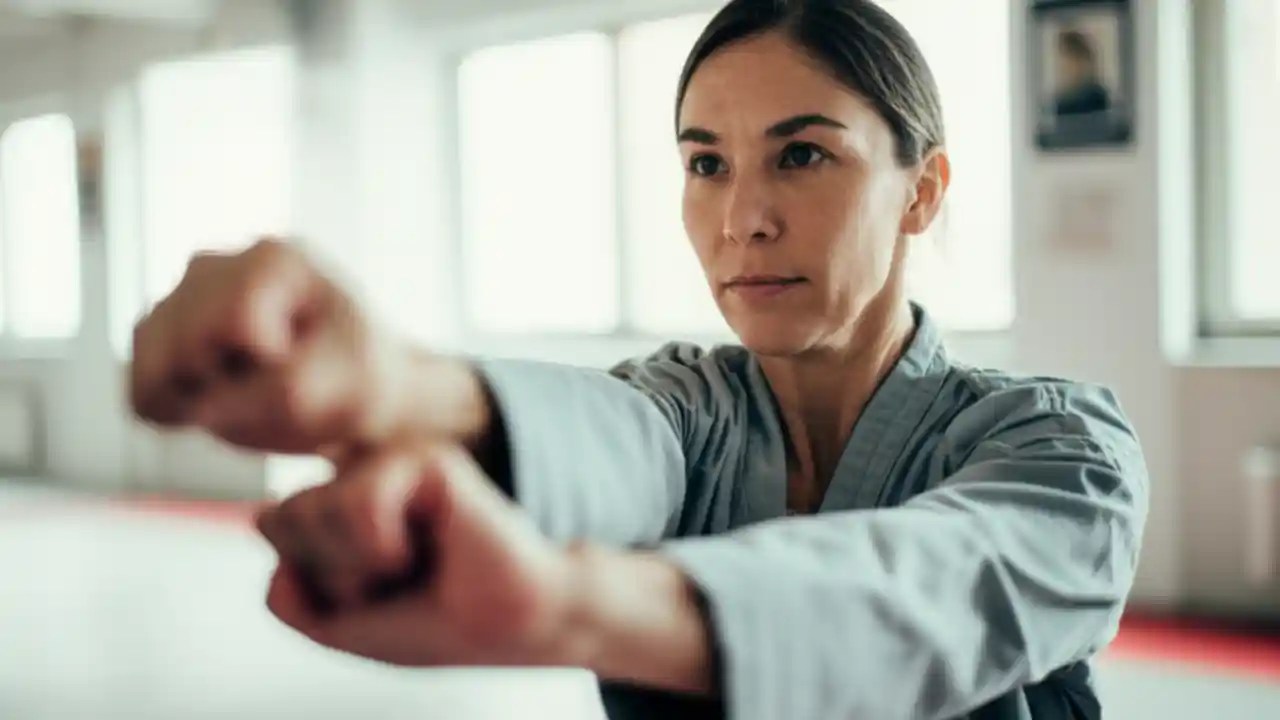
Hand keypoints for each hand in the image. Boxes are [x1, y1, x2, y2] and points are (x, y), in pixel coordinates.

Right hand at [129, 239, 486, 454]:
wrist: (346, 392)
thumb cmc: (355, 380)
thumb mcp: (349, 384)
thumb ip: (285, 389)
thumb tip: (204, 408)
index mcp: (275, 259)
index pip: (237, 324)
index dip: (266, 363)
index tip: (302, 359)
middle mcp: (215, 265)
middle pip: (188, 348)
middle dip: (231, 384)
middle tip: (275, 380)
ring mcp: (177, 299)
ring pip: (153, 371)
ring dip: (201, 401)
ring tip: (249, 388)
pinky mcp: (156, 336)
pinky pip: (140, 394)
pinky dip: (178, 412)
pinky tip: (220, 398)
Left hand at [255, 443, 582, 667]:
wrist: (505, 627)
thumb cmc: (435, 625)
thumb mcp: (336, 625)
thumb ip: (284, 590)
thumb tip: (263, 517)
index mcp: (344, 505)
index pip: (273, 526)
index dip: (313, 579)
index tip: (372, 593)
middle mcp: (364, 473)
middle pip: (280, 516)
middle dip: (329, 573)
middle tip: (394, 582)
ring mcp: (393, 461)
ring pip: (312, 507)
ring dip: (357, 565)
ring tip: (412, 565)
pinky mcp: (424, 458)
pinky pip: (357, 502)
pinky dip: (383, 545)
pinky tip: (429, 546)